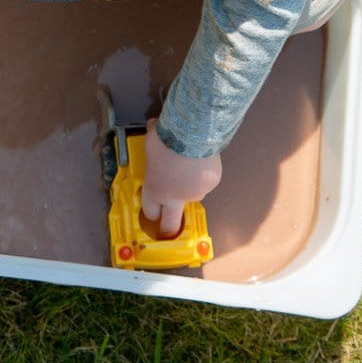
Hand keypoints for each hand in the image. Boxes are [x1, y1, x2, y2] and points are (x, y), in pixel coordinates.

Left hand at [141, 117, 221, 236]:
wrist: (193, 134)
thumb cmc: (168, 138)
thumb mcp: (151, 143)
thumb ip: (154, 148)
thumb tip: (153, 129)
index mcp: (155, 190)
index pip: (150, 210)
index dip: (151, 210)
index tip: (153, 212)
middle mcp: (175, 197)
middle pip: (170, 225)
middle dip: (168, 232)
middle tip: (167, 234)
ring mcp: (195, 192)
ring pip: (192, 196)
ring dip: (189, 187)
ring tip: (188, 167)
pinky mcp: (211, 184)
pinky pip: (205, 182)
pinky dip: (203, 174)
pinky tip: (201, 160)